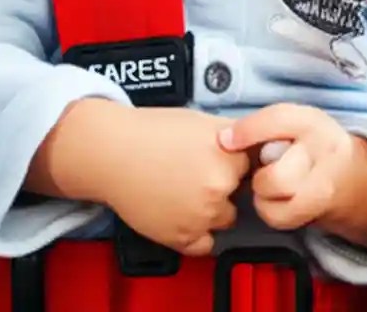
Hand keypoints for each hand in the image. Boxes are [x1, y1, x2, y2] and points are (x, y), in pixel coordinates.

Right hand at [89, 104, 249, 255]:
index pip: (250, 166)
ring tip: (184, 189)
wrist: (110, 152)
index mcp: (227, 158)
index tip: (217, 159)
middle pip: (239, 194)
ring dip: (212, 208)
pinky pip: (205, 244)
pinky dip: (197, 233)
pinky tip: (182, 212)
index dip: (233, 162)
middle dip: (223, 184)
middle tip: (196, 172)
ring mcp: (200, 215)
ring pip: (225, 219)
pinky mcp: (181, 236)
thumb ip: (233, 135)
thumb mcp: (201, 121)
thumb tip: (256, 143)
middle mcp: (217, 188)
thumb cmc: (149, 133)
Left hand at [219, 103, 366, 247]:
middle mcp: (323, 150)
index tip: (225, 140)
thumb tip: (223, 139)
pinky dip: (268, 210)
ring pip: (275, 191)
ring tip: (269, 185)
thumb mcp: (297, 124)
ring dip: (262, 191)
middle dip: (260, 172)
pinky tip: (275, 200)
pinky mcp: (318, 210)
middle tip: (262, 170)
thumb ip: (266, 126)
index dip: (247, 131)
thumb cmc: (312, 147)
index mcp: (313, 122)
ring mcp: (324, 184)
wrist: (356, 179)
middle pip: (276, 169)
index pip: (278, 120)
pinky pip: (277, 215)